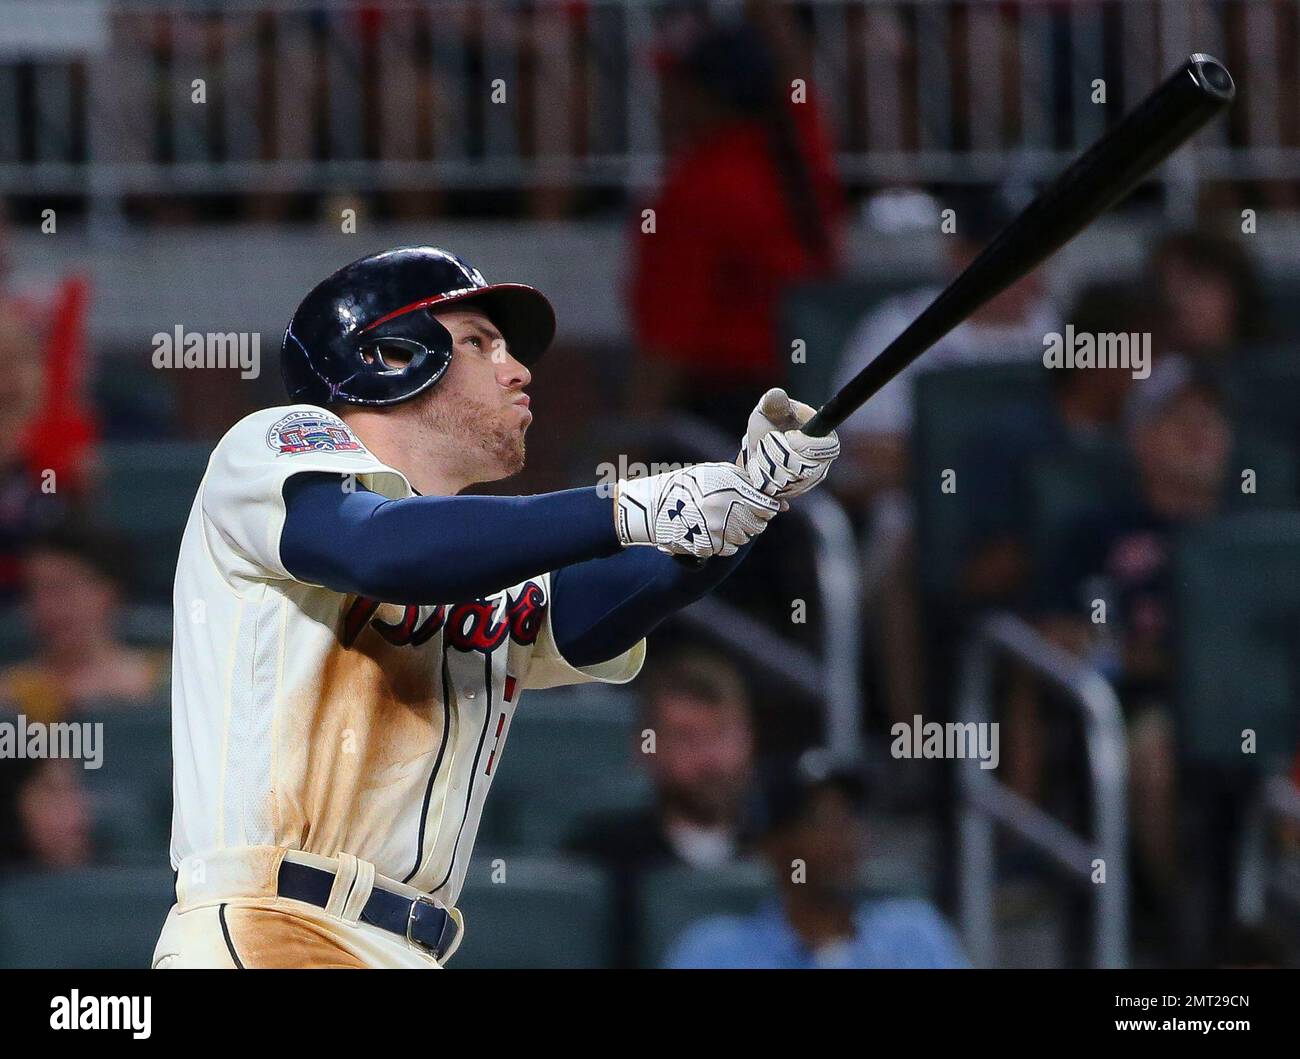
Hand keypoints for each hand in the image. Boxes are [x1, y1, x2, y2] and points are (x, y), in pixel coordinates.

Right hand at [614, 462, 780, 558]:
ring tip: (719, 520)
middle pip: (757, 524)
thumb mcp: (715, 473)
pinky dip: (724, 543)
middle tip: (735, 512)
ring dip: (737, 531)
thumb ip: (746, 482)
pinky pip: (728, 549)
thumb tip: (780, 503)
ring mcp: (716, 531)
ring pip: (744, 539)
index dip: (766, 507)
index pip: (766, 506)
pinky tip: (710, 530)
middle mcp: (725, 511)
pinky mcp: (707, 547)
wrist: (653, 506)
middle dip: (752, 519)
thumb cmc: (686, 485)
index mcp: (730, 490)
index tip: (762, 506)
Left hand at [737, 388, 840, 499]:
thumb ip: (775, 401)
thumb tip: (777, 395)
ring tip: (761, 452)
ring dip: (768, 465)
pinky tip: (759, 467)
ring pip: (788, 481)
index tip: (788, 437)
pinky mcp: (793, 493)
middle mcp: (822, 463)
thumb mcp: (770, 407)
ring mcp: (808, 481)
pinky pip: (777, 492)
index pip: (829, 448)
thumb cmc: (769, 421)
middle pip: (805, 467)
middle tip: (766, 443)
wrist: (758, 445)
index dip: (808, 444)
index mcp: (825, 439)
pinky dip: (763, 478)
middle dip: (779, 454)